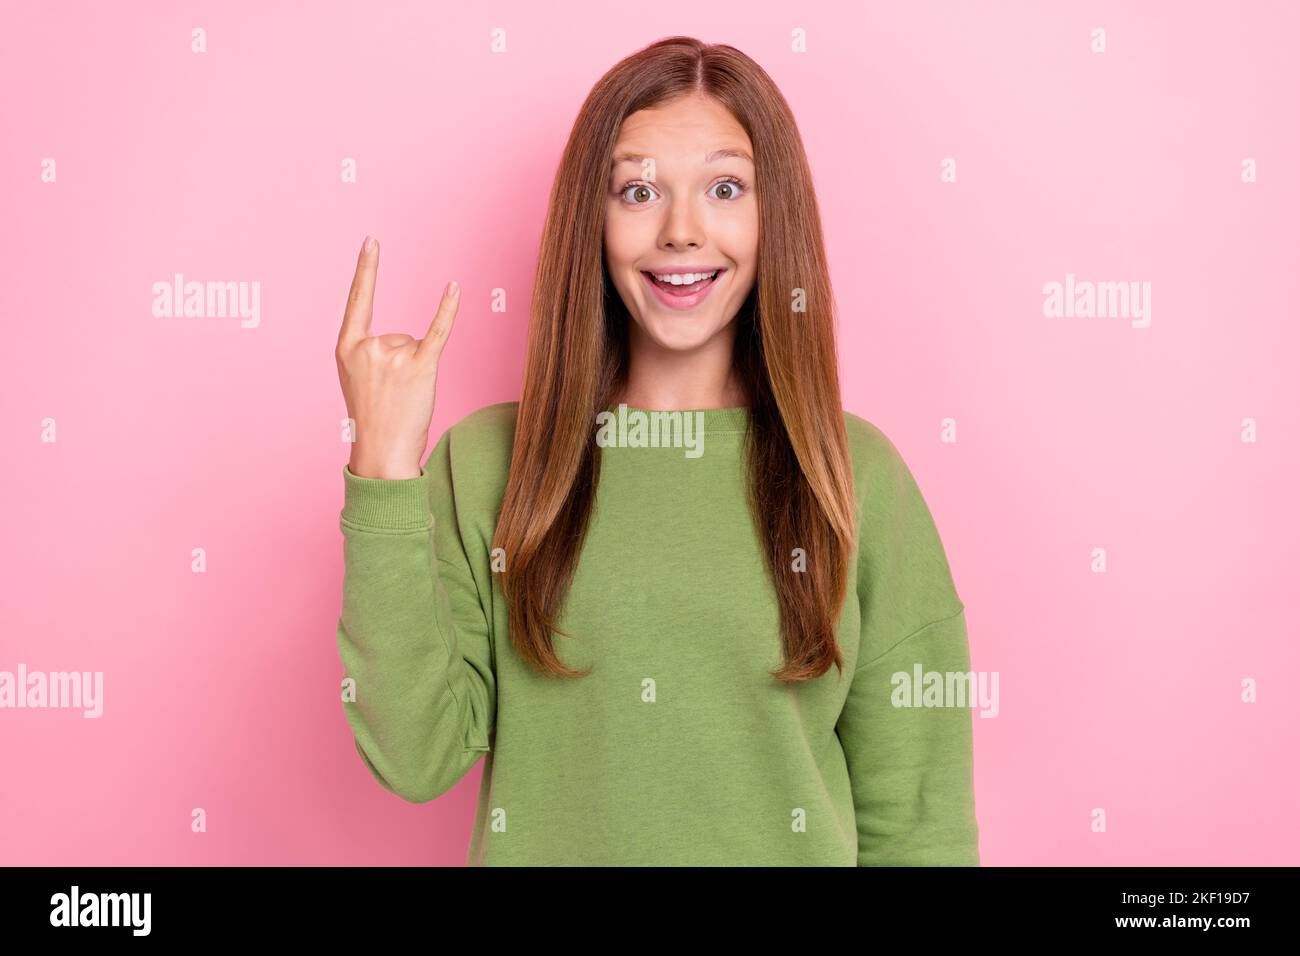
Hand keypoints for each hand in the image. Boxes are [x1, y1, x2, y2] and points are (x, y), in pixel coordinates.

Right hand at [335, 235, 460, 478]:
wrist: (382, 454)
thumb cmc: (372, 420)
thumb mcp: (356, 380)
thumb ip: (371, 353)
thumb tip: (404, 341)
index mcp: (346, 348)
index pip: (358, 300)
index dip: (366, 270)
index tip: (372, 241)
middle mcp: (368, 346)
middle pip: (398, 334)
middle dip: (400, 363)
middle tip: (391, 396)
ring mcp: (393, 356)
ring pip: (415, 345)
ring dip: (415, 371)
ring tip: (403, 399)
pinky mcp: (420, 367)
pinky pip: (437, 331)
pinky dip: (447, 311)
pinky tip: (454, 288)